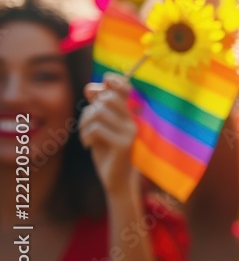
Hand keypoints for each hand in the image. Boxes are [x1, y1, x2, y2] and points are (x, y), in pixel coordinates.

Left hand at [80, 73, 138, 196]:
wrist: (116, 179)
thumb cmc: (106, 152)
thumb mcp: (100, 127)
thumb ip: (97, 108)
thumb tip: (91, 87)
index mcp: (127, 114)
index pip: (124, 87)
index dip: (112, 81)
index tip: (94, 90)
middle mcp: (131, 120)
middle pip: (107, 98)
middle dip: (89, 109)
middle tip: (87, 125)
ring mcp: (129, 132)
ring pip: (99, 112)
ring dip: (84, 124)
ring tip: (86, 136)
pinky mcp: (123, 144)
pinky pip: (97, 128)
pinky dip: (86, 136)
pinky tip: (89, 145)